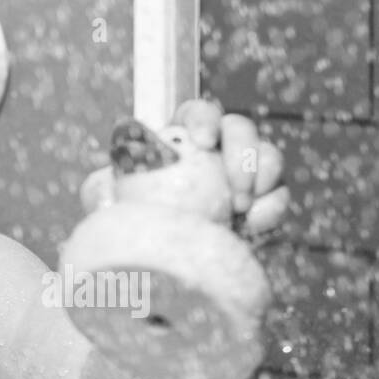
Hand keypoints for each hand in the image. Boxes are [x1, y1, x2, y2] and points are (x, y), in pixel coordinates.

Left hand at [80, 98, 289, 235]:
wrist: (163, 266)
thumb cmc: (132, 227)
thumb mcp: (108, 207)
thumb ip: (100, 191)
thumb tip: (104, 182)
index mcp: (180, 140)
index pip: (198, 113)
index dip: (204, 118)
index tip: (201, 140)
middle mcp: (215, 151)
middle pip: (241, 128)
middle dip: (242, 149)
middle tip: (233, 184)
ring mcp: (243, 176)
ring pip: (268, 157)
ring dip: (261, 177)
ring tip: (240, 208)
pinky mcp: (263, 204)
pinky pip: (278, 196)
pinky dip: (271, 208)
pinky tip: (251, 227)